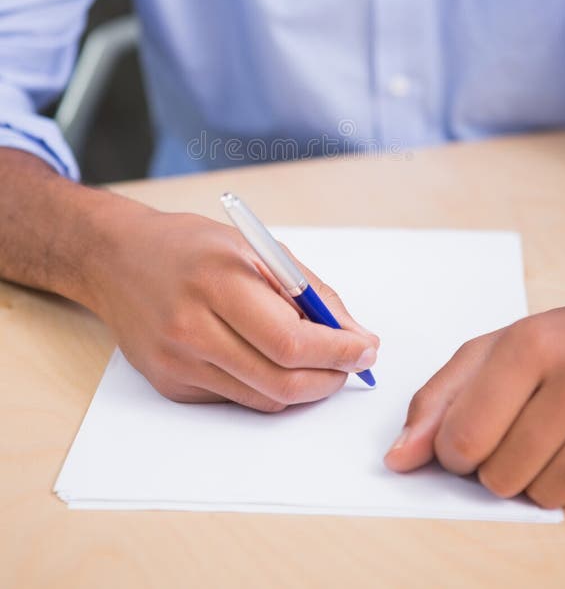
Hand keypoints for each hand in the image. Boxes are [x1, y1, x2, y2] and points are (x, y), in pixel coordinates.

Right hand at [96, 208, 378, 411]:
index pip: (291, 340)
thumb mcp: (255, 248)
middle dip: (329, 378)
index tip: (366, 349)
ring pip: (263, 398)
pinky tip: (266, 357)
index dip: (338, 352)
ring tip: (316, 360)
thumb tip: (353, 334)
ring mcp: (176, 362)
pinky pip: (237, 399)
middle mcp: (191, 328)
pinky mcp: (169, 384)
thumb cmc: (191, 246)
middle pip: (281, 380)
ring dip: (303, 386)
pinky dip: (266, 386)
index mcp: (218, 283)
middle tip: (350, 365)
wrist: (117, 258)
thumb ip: (308, 291)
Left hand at [384, 299, 564, 509]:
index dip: (451, 453)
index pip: (464, 438)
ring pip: (544, 495)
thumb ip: (438, 401)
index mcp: (529, 347)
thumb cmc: (552, 344)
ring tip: (547, 437)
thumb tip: (399, 457)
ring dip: (535, 479)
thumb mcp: (490, 353)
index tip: (462, 439)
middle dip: (494, 466)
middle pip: (501, 475)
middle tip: (512, 432)